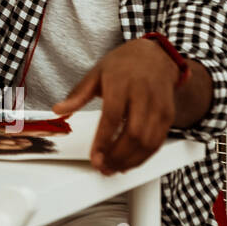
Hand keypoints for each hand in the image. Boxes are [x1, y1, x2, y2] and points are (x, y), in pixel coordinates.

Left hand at [53, 37, 180, 174]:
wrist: (156, 56)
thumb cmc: (123, 64)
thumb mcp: (96, 73)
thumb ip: (78, 94)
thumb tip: (58, 110)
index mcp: (121, 83)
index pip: (112, 117)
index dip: (104, 141)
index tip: (95, 157)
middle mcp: (143, 95)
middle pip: (133, 134)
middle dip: (117, 156)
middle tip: (102, 167)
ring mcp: (158, 107)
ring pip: (148, 142)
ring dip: (130, 161)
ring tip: (113, 169)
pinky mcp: (168, 116)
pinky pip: (158, 141)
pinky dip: (144, 156)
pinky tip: (129, 162)